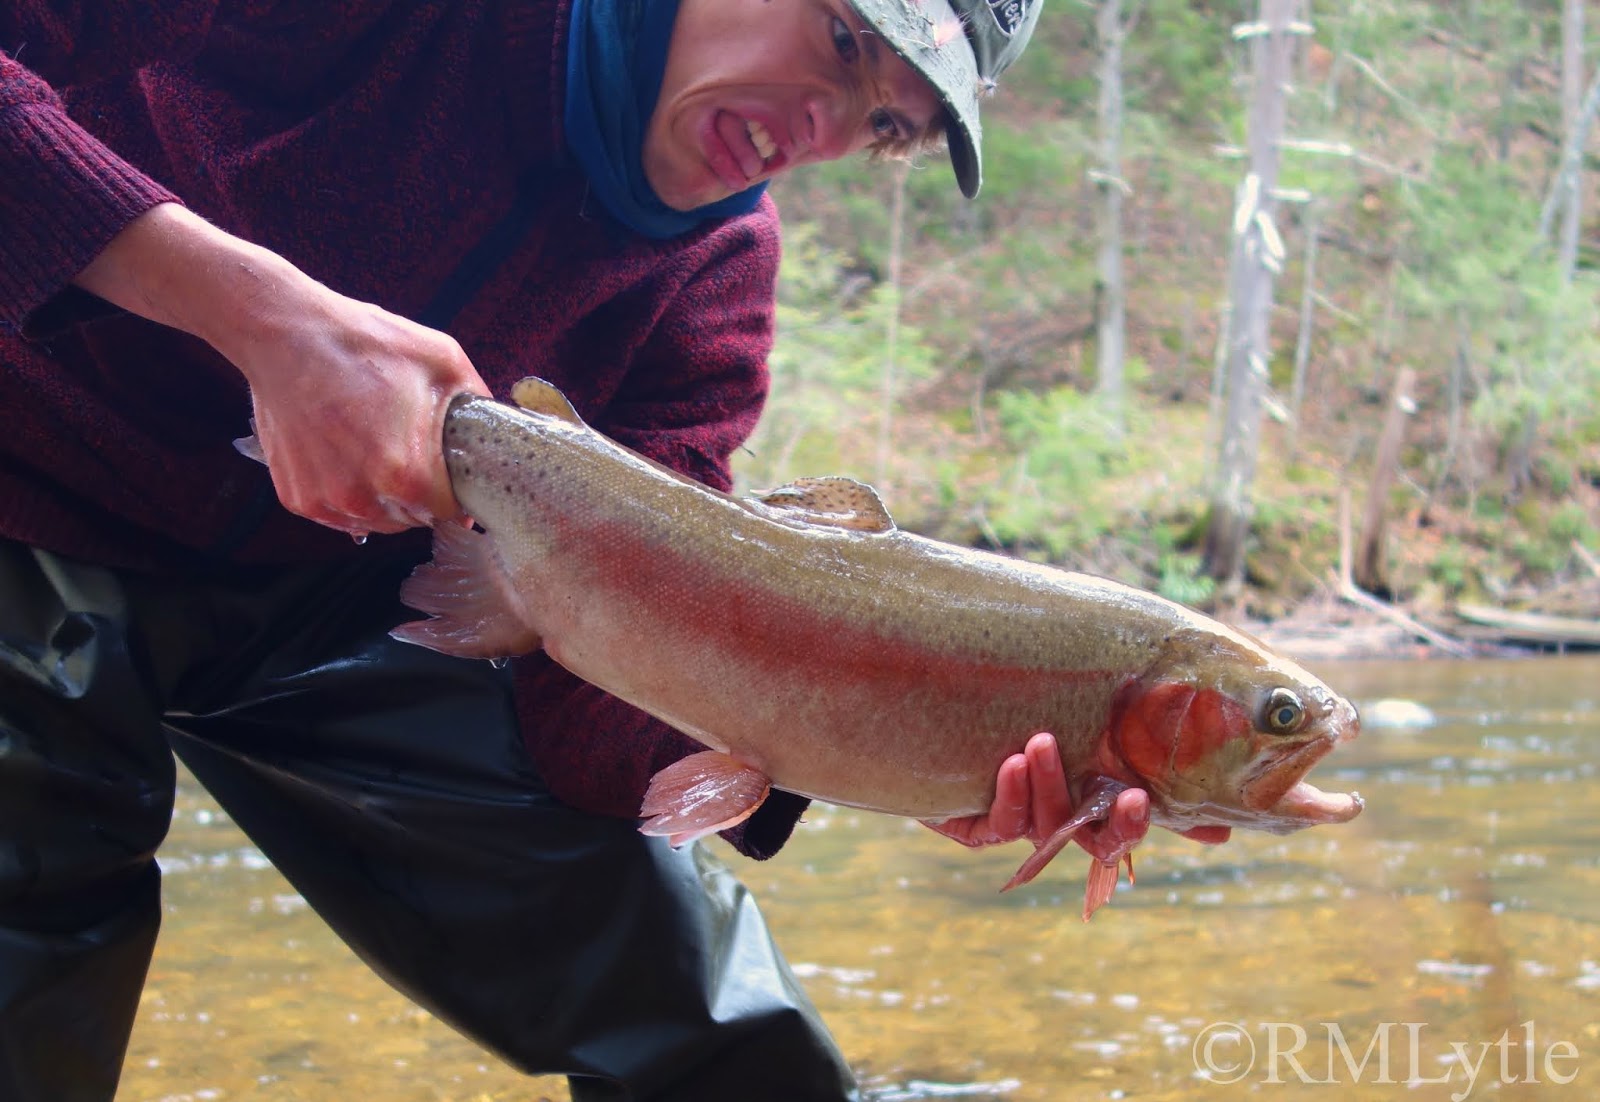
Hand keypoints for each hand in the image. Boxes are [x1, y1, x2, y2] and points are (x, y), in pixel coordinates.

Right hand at [74, 203, 490, 536]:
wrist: (285, 333)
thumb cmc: (364, 343)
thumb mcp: (442, 360)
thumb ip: (477, 400)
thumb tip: (499, 425)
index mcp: (407, 475)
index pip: (451, 513)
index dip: (458, 496)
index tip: (455, 478)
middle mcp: (365, 499)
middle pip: (414, 519)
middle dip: (421, 494)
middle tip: (413, 452)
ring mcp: (327, 501)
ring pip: (375, 520)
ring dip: (383, 498)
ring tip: (377, 449)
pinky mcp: (298, 498)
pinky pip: (337, 512)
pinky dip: (347, 492)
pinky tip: (346, 453)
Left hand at [921, 733, 1232, 849]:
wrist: (930, 708)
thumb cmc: (1011, 702)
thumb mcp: (1075, 707)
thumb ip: (1130, 725)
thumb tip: (1200, 746)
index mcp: (1087, 791)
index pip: (1127, 818)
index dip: (1143, 819)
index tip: (1150, 796)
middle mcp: (1058, 813)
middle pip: (1099, 839)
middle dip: (1120, 824)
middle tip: (1134, 797)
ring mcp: (1020, 822)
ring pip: (1047, 823)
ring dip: (1051, 784)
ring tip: (1042, 740)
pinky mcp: (977, 824)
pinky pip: (1001, 823)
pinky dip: (1012, 793)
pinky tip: (1012, 763)